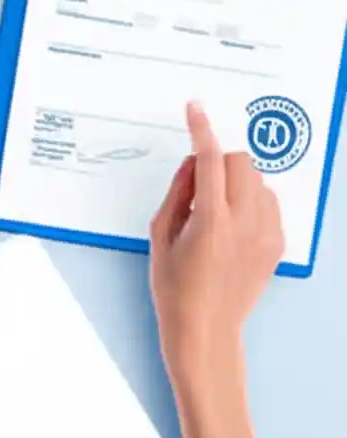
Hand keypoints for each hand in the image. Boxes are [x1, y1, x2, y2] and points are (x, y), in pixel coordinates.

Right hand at [149, 102, 284, 386]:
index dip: (201, 129)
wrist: (205, 329)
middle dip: (217, 163)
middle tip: (196, 188)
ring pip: (257, 180)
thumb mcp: (160, 235)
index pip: (209, 159)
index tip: (195, 109)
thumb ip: (177, 193)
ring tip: (213, 213)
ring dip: (234, 182)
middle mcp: (245, 223)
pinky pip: (268, 202)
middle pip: (240, 162)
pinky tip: (230, 227)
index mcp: (211, 220)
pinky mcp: (277, 243)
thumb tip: (193, 163)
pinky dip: (250, 201)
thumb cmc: (173, 286)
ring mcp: (266, 233)